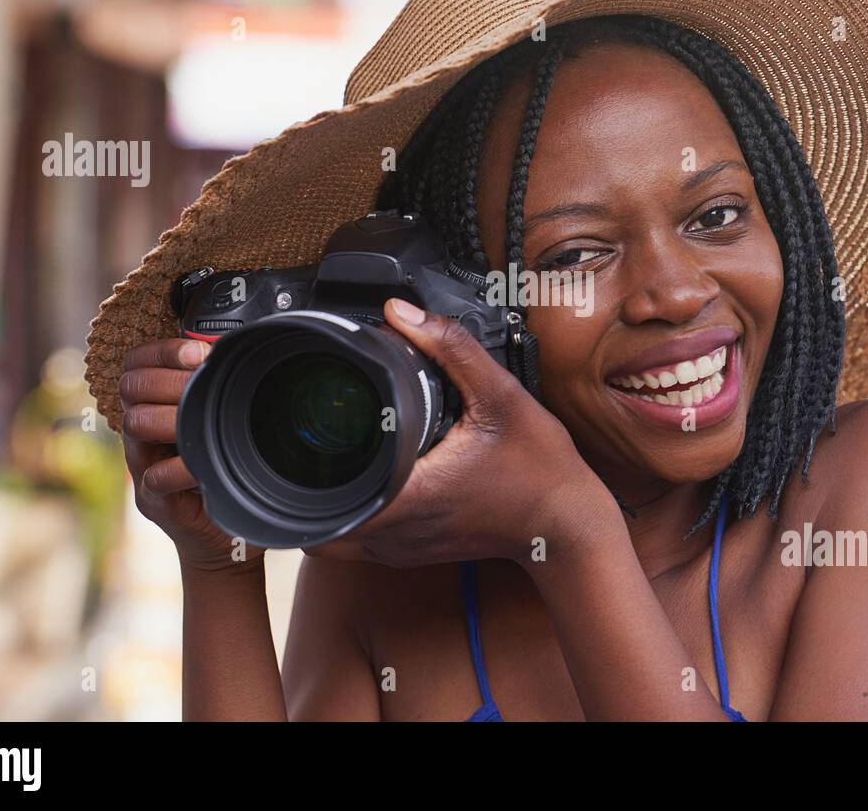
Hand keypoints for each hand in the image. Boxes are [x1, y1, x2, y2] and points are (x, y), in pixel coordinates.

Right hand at [119, 338, 263, 573]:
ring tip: (207, 413)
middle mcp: (144, 434)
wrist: (228, 538)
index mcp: (159, 408)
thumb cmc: (233, 474)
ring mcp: (143, 466)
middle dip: (170, 377)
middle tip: (204, 377)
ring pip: (135, 424)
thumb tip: (251, 354)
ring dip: (174, 415)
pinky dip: (182, 468)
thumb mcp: (231, 427)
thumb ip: (227, 395)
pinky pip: (155, 476)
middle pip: (132, 386)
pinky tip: (207, 464)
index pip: (137, 363)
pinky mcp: (153, 500)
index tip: (198, 353)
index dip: (161, 352)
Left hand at [306, 298, 615, 568]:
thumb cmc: (542, 470)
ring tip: (330, 458)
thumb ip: (452, 348)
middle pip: (314, 519)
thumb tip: (401, 313)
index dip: (297, 473)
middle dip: (301, 481)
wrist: (570, 527)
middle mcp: (397, 532)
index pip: (319, 502)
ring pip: (333, 537)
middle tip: (308, 439)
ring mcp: (402, 549)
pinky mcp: (413, 554)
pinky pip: (360, 541)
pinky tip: (367, 480)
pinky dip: (351, 513)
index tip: (297, 439)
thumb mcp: (502, 397)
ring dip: (323, 500)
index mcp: (408, 495)